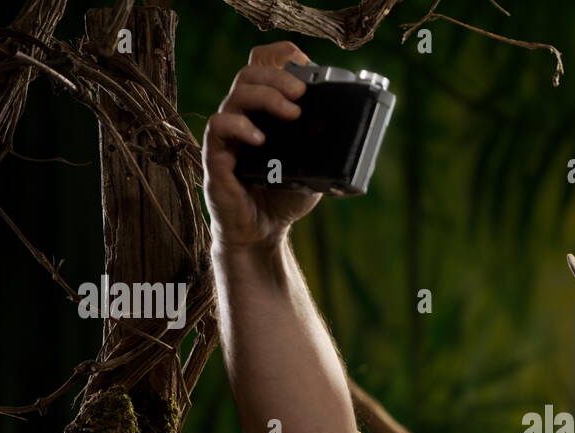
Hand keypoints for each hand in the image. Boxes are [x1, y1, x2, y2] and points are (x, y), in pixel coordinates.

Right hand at [202, 41, 322, 248]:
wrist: (263, 232)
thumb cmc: (284, 197)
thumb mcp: (315, 167)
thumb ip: (326, 146)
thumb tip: (358, 132)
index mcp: (266, 112)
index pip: (264, 67)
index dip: (281, 58)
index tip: (305, 66)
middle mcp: (245, 116)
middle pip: (250, 73)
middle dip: (278, 75)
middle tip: (301, 92)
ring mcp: (229, 134)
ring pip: (236, 94)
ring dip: (266, 96)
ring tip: (291, 112)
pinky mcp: (216, 155)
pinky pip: (219, 127)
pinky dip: (240, 126)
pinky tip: (260, 138)